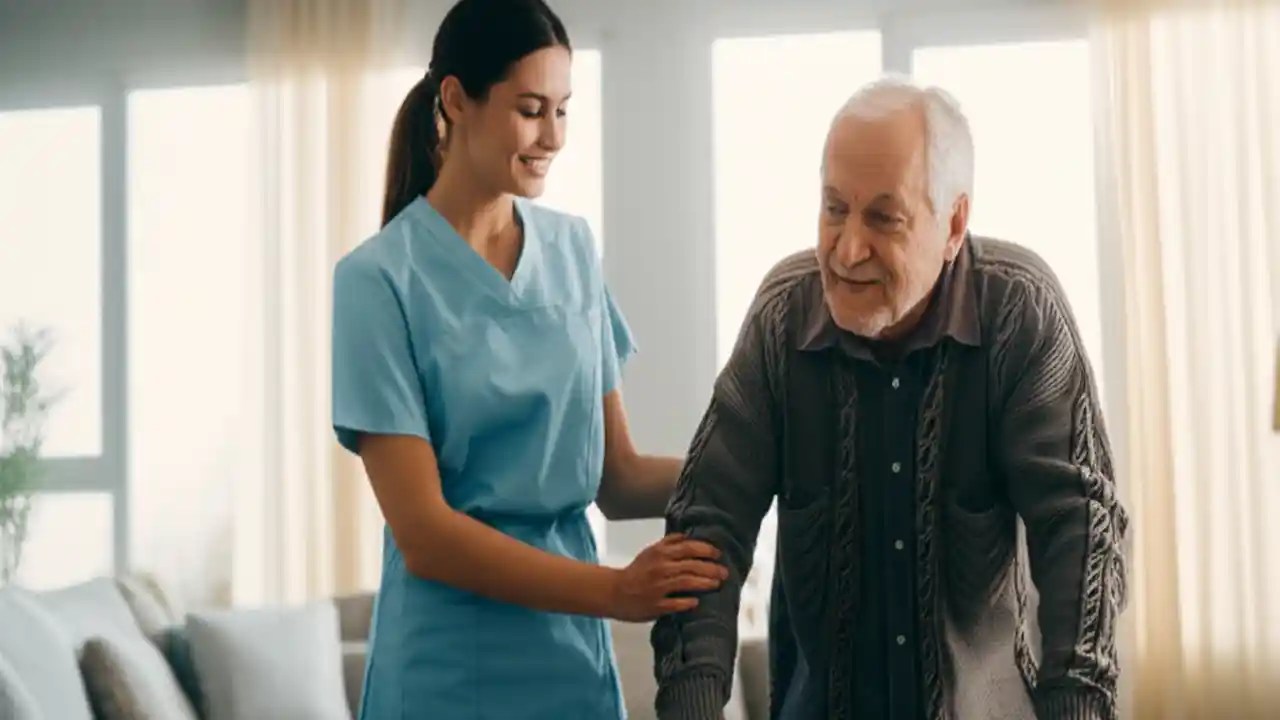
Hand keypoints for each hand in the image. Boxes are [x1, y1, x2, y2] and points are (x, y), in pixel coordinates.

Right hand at [608, 533, 727, 621]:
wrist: (614, 592)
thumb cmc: (636, 572)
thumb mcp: (650, 552)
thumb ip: (669, 543)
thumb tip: (688, 536)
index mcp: (660, 553)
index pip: (689, 547)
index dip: (706, 550)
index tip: (718, 554)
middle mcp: (660, 568)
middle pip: (692, 566)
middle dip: (712, 568)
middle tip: (724, 572)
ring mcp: (658, 587)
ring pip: (687, 582)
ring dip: (705, 583)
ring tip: (716, 584)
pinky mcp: (656, 605)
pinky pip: (675, 604)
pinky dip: (687, 602)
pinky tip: (696, 602)